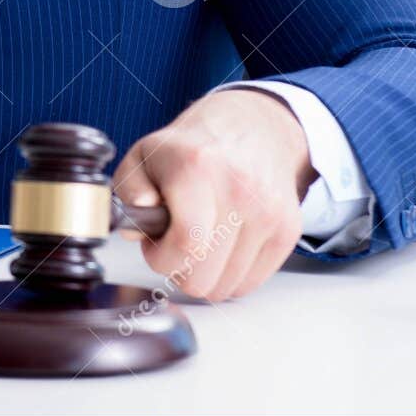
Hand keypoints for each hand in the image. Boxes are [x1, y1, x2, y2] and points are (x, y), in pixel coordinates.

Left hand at [111, 88, 315, 301]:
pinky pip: (251, 283)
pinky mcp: (288, 230)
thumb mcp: (143, 156)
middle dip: (179, 269)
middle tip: (175, 241)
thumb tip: (134, 229)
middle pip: (205, 278)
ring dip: (206, 273)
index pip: (186, 244)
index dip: (161, 258)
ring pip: (227, 287)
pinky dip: (230, 274)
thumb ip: (127, 193)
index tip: (153, 244)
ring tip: (199, 239)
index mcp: (196, 168)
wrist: (251, 127)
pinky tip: (221, 246)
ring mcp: (268, 213)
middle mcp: (239, 190)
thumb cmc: (190, 148)